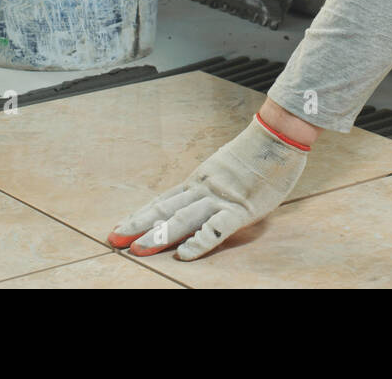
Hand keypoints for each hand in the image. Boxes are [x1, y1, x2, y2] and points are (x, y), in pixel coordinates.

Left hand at [106, 114, 309, 259]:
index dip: (141, 215)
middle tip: (113, 240)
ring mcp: (220, 199)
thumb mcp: (225, 168)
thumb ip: (213, 185)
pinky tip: (184, 254)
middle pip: (165, 209)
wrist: (278, 136)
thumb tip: (202, 198)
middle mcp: (203, 189)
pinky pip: (217, 228)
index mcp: (199, 181)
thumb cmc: (258, 152)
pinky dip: (200, 241)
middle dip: (138, 226)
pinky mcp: (241, 209)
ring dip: (160, 234)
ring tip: (138, 249)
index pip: (163, 201)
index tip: (119, 227)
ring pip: (183, 219)